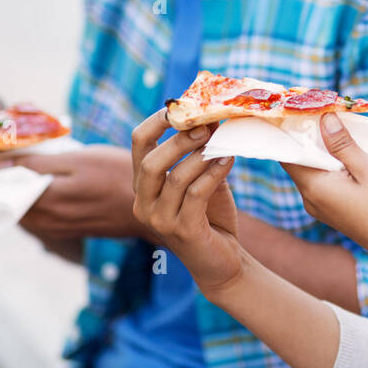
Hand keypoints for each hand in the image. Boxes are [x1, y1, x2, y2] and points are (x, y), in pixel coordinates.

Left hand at [6, 144, 143, 241]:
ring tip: (31, 173)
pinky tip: (46, 189)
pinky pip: (36, 219)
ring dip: (19, 194)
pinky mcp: (65, 231)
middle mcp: (47, 220)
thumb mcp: (80, 159)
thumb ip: (39, 164)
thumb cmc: (116, 174)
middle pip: (9, 203)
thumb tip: (2, 163)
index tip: (0, 155)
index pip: (4, 189)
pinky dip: (33, 204)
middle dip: (6, 183)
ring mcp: (55, 228)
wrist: (151, 203)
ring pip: (21, 213)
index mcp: (48, 199)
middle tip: (15, 160)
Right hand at [130, 110, 246, 296]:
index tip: (179, 106)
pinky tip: (229, 161)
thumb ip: (201, 153)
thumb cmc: (211, 216)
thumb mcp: (203, 179)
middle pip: (150, 162)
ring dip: (200, 156)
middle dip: (179, 140)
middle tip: (206, 125)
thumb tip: (212, 116)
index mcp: (143, 186)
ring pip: (174, 178)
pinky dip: (213, 174)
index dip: (156, 122)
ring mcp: (160, 221)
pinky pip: (196, 195)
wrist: (223, 261)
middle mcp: (143, 204)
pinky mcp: (183, 232)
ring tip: (222, 142)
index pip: (138, 145)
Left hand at [280, 113, 367, 268]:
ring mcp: (322, 206)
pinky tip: (348, 150)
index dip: (289, 129)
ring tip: (338, 124)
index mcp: (315, 188)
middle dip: (309, 135)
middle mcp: (311, 199)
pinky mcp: (335, 210)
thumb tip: (324, 119)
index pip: (287, 153)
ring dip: (323, 148)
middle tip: (322, 108)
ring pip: (313, 169)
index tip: (299, 107)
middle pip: (299, 159)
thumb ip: (343, 145)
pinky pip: (325, 179)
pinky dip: (332, 162)